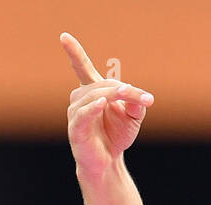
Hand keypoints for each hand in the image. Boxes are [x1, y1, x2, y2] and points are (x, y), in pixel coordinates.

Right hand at [61, 32, 154, 174]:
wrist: (108, 162)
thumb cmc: (117, 136)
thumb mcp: (132, 119)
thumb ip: (136, 105)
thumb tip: (140, 98)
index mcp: (92, 91)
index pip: (82, 68)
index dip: (74, 53)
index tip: (64, 37)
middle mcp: (80, 98)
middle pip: (103, 85)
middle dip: (125, 90)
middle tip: (146, 98)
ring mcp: (76, 112)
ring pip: (95, 97)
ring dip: (114, 96)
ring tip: (128, 96)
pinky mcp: (76, 128)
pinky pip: (83, 114)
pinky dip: (93, 108)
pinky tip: (102, 104)